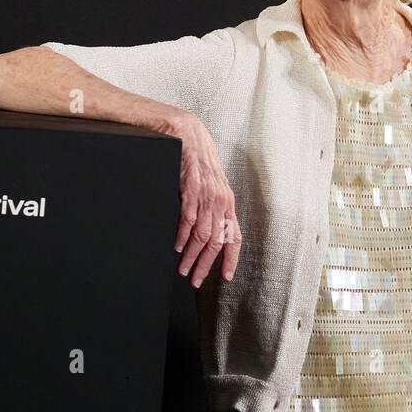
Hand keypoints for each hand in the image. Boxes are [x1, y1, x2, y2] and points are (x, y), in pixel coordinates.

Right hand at [166, 112, 241, 288]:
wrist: (185, 131)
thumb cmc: (195, 157)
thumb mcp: (208, 183)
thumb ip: (209, 204)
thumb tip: (205, 230)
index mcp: (226, 200)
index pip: (234, 235)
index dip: (231, 258)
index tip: (225, 276)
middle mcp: (221, 198)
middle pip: (217, 241)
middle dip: (206, 265)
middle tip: (194, 280)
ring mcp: (207, 193)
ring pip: (203, 234)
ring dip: (192, 256)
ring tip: (183, 269)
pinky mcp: (192, 187)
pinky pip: (188, 218)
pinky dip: (183, 236)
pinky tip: (177, 247)